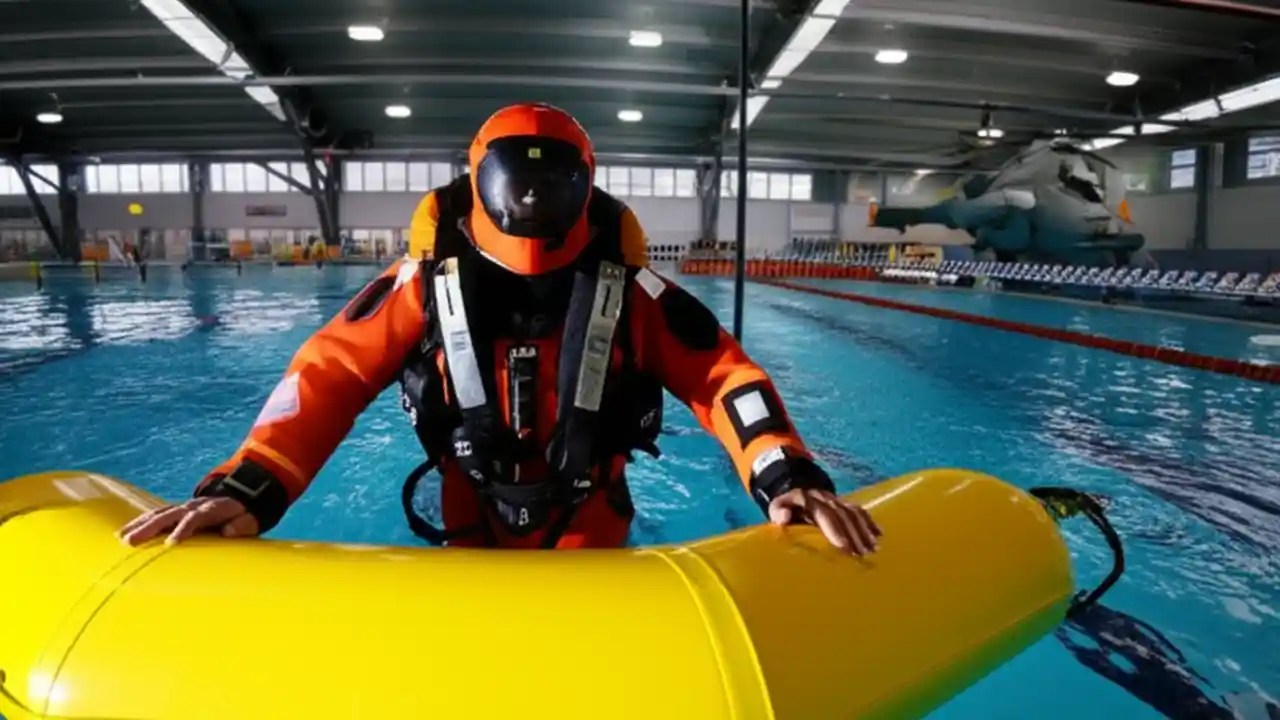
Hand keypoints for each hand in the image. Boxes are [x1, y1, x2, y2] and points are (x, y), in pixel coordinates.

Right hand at [117, 496, 258, 546]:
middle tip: (131, 542)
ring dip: (139, 525)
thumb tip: (228, 531)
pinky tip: (123, 532)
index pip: (195, 517)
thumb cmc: (243, 517)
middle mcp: (193, 506)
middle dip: (150, 528)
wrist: (239, 499)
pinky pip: (155, 515)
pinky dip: (139, 522)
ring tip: (121, 538)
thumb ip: (242, 525)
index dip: (183, 529)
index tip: (171, 543)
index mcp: (211, 509)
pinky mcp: (176, 511)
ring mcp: (183, 507)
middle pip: (170, 514)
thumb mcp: (250, 521)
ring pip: (158, 513)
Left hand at [768, 488, 881, 555]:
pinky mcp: (843, 502)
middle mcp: (824, 497)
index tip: (843, 546)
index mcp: (807, 499)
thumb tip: (784, 518)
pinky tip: (879, 535)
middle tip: (861, 554)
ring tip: (872, 549)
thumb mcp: (776, 508)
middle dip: (853, 534)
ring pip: (853, 512)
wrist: (796, 490)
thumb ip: (778, 512)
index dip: (834, 529)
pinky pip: (859, 510)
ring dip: (864, 530)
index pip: (824, 514)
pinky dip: (869, 522)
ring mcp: (835, 499)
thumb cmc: (785, 508)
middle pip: (842, 515)